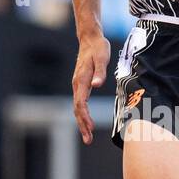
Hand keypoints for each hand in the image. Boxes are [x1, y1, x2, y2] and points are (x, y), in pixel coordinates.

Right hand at [72, 30, 110, 144]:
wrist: (90, 39)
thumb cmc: (98, 48)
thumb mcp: (102, 58)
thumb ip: (100, 73)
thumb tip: (96, 85)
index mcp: (81, 79)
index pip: (80, 102)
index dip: (85, 116)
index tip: (90, 127)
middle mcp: (77, 84)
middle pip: (77, 109)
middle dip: (82, 125)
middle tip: (88, 140)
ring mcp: (78, 85)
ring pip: (77, 108)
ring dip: (82, 123)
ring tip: (88, 137)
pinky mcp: (81, 84)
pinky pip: (80, 103)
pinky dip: (82, 115)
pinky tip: (87, 123)